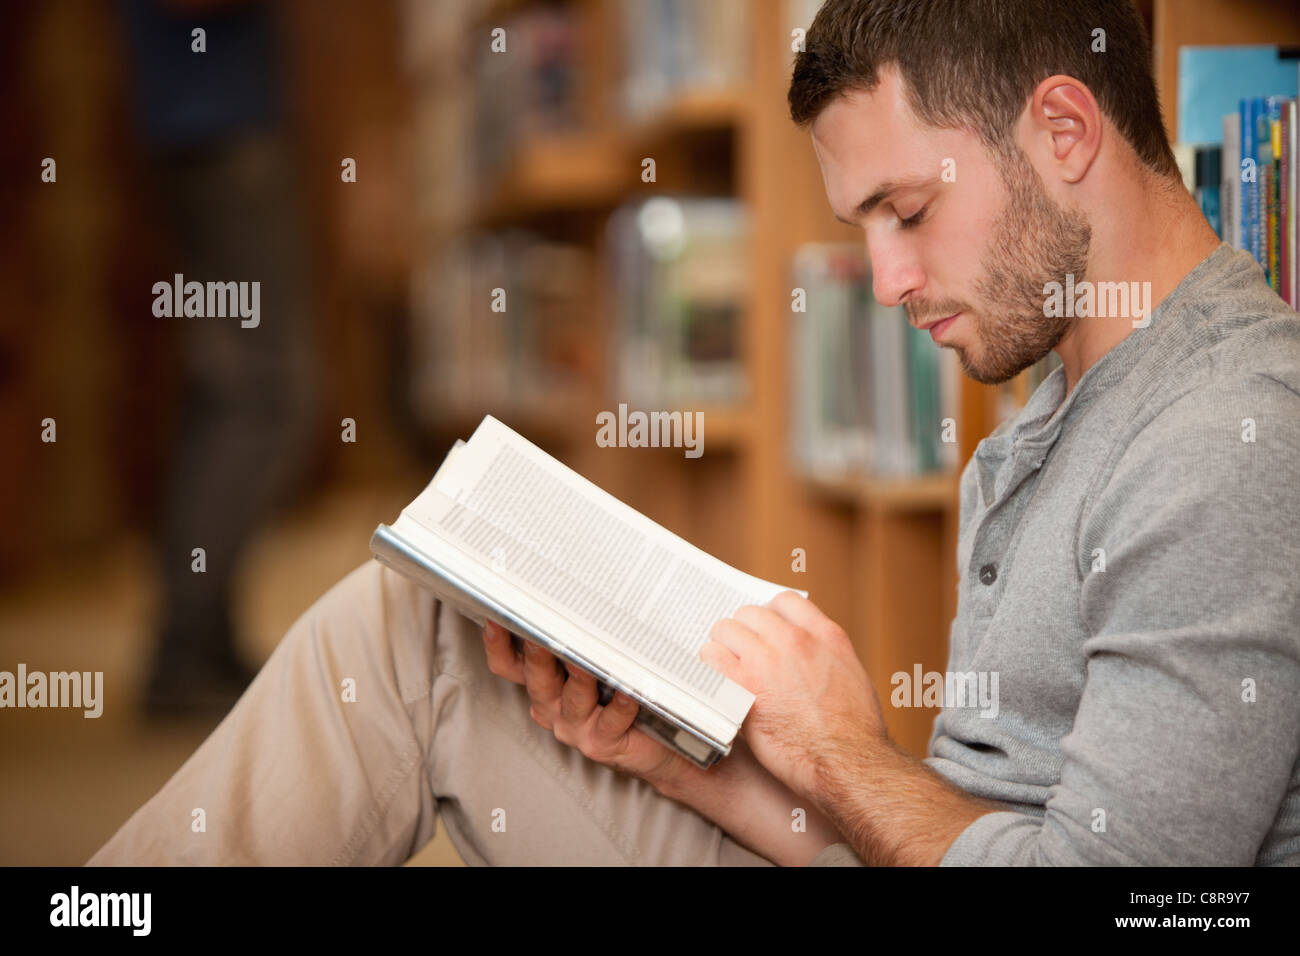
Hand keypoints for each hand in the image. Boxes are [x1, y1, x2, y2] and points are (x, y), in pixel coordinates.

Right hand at [481, 620, 692, 789]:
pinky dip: (621, 704)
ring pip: (573, 697)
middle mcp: (551, 707)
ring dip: (580, 674)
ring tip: (588, 658)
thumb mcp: (590, 669)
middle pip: (536, 678)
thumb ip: (578, 642)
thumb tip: (579, 598)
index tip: (496, 615)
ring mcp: (574, 727)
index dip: (498, 643)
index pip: (509, 665)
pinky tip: (630, 691)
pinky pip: (611, 720)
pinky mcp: (600, 742)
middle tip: (542, 631)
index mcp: (542, 686)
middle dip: (538, 653)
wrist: (650, 750)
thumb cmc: (620, 699)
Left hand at [700, 591, 887, 801]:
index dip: (770, 617)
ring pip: (724, 630)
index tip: (764, 633)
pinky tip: (716, 683)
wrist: (847, 763)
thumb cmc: (854, 733)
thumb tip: (805, 653)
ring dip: (722, 648)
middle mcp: (795, 640)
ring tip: (724, 669)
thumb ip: (824, 655)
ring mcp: (767, 660)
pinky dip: (709, 668)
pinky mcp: (743, 685)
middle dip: (742, 633)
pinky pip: (710, 658)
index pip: (784, 601)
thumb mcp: (851, 676)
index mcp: (825, 635)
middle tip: (739, 655)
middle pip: (749, 614)